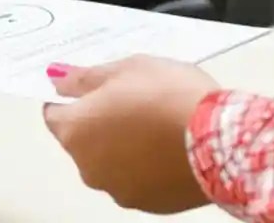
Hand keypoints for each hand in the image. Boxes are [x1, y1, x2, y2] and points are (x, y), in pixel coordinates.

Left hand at [42, 55, 219, 214]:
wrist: (218, 139)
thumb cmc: (169, 95)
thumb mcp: (127, 68)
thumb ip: (87, 78)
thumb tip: (58, 80)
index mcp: (75, 130)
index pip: (54, 113)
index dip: (73, 99)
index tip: (96, 89)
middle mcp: (87, 167)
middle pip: (83, 140)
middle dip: (102, 122)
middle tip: (136, 101)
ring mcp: (116, 190)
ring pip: (110, 163)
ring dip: (124, 146)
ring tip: (159, 125)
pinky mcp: (147, 204)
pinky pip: (138, 180)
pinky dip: (146, 166)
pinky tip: (169, 148)